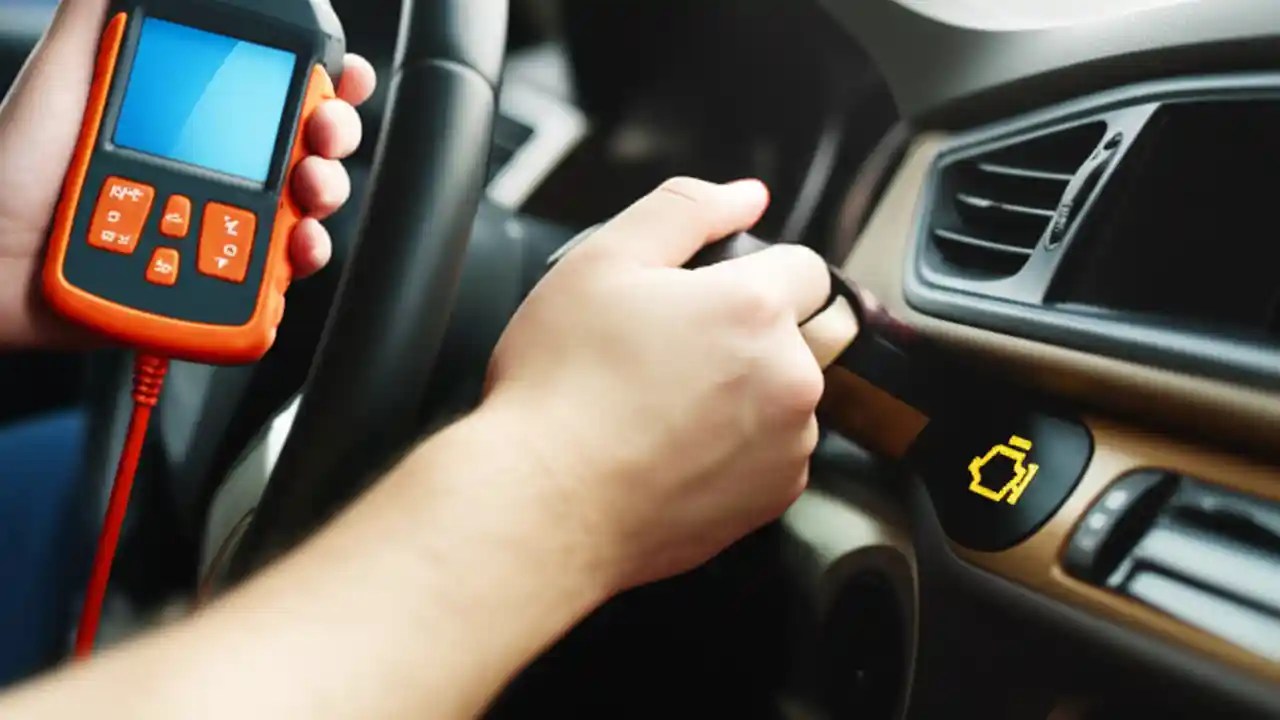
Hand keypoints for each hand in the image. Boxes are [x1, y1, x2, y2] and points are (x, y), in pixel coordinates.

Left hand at [0, 0, 375, 347]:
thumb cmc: (13, 171)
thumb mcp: (63, 71)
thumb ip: (102, 14)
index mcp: (194, 119)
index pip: (277, 92)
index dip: (323, 80)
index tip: (341, 73)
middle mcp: (218, 172)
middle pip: (309, 149)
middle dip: (334, 137)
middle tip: (320, 137)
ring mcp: (224, 230)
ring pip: (308, 211)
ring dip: (327, 196)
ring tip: (306, 193)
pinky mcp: (220, 285)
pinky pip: (283, 276)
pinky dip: (302, 261)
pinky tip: (293, 246)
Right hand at [486, 177, 851, 591]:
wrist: (543, 505)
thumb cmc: (561, 390)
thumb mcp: (603, 261)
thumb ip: (684, 209)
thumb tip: (746, 196)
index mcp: (754, 309)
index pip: (802, 267)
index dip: (750, 273)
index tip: (704, 299)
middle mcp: (788, 378)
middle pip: (792, 332)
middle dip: (743, 334)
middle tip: (664, 355)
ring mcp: (786, 445)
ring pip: (781, 395)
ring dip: (741, 393)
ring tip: (659, 408)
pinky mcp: (772, 498)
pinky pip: (771, 453)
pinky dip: (734, 448)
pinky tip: (671, 447)